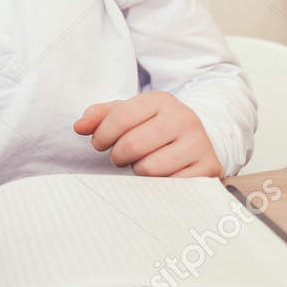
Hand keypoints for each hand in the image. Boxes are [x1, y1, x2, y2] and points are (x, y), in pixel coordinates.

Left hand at [74, 91, 221, 177]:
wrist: (197, 142)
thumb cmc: (153, 129)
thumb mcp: (129, 115)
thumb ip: (100, 116)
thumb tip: (79, 126)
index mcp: (161, 100)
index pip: (120, 117)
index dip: (102, 135)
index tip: (99, 144)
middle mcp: (183, 118)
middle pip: (132, 144)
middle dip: (118, 156)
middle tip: (120, 157)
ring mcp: (198, 143)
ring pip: (149, 168)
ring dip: (137, 171)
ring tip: (142, 163)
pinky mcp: (208, 168)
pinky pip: (168, 185)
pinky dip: (157, 185)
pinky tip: (161, 175)